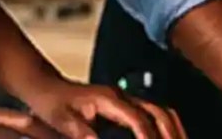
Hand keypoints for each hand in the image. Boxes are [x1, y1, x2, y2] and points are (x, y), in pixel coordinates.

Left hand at [20, 76, 184, 138]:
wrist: (48, 88)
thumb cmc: (52, 103)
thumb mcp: (60, 119)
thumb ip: (78, 132)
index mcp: (109, 99)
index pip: (138, 119)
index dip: (148, 138)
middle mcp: (122, 97)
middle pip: (159, 112)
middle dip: (172, 133)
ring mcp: (125, 100)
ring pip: (161, 112)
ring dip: (174, 129)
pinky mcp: (125, 106)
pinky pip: (154, 115)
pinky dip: (165, 128)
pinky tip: (168, 138)